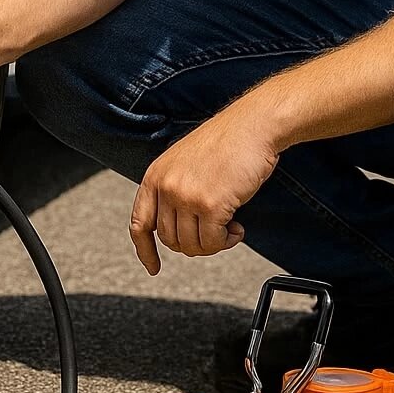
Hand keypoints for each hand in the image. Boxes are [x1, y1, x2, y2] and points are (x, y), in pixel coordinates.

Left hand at [129, 105, 279, 274]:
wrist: (253, 125)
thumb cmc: (227, 142)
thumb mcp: (185, 163)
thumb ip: (174, 191)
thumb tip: (179, 230)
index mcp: (155, 175)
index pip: (139, 223)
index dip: (145, 250)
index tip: (153, 267)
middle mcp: (166, 186)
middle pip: (170, 239)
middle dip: (193, 244)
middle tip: (214, 234)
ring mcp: (186, 196)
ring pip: (191, 245)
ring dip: (213, 244)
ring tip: (229, 229)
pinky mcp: (211, 205)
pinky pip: (213, 242)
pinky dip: (226, 241)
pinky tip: (237, 229)